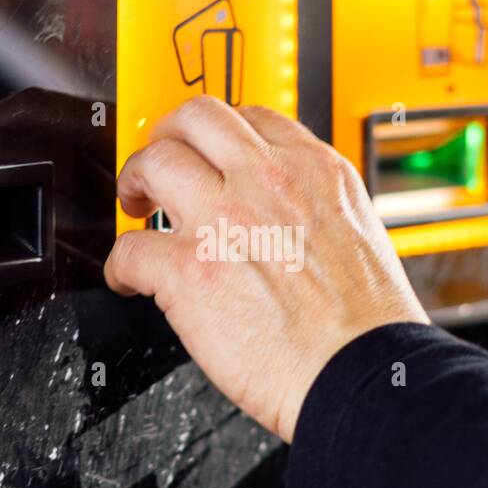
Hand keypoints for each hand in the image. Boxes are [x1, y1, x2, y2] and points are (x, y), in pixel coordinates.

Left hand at [104, 96, 428, 441]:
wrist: (360, 371)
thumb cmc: (367, 325)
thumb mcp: (357, 232)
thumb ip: (312, 207)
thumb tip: (279, 212)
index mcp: (314, 171)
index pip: (252, 116)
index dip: (218, 133)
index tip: (206, 153)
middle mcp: (266, 181)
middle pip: (194, 118)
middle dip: (167, 136)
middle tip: (159, 168)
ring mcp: (223, 220)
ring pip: (153, 162)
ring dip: (135, 182)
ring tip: (136, 209)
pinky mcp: (190, 269)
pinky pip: (130, 248)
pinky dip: (120, 265)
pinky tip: (130, 279)